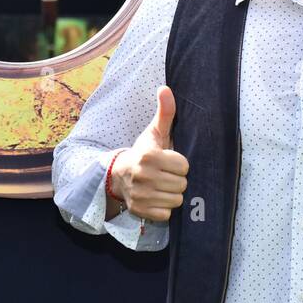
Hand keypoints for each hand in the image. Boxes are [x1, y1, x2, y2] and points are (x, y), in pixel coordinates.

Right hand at [108, 85, 189, 221]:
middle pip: (182, 184)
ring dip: (172, 194)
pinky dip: (164, 208)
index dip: (180, 164)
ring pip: (177, 200)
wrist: (118, 175)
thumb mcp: (154, 132)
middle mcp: (143, 176)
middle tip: (165, 175)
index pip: (184, 166)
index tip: (169, 161)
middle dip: (177, 180)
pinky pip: (167, 214)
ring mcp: (141, 195)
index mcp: (149, 156)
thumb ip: (165, 112)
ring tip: (161, 186)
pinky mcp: (141, 211)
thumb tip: (166, 88)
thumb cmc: (143, 152)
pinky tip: (156, 198)